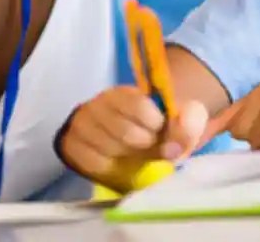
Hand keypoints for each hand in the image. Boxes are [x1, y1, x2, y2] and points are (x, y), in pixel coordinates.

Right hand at [57, 86, 208, 191]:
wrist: (130, 142)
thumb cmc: (157, 129)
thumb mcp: (181, 122)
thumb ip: (188, 126)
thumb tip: (174, 147)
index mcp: (124, 92)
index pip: (138, 104)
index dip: (155, 124)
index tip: (160, 130)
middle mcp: (98, 104)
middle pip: (124, 131)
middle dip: (143, 144)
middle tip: (147, 145)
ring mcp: (82, 124)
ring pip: (108, 147)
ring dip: (126, 157)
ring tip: (132, 152)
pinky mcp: (71, 144)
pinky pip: (92, 162)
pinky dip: (108, 167)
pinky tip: (114, 160)